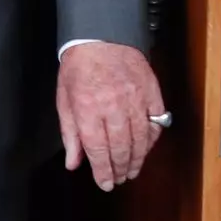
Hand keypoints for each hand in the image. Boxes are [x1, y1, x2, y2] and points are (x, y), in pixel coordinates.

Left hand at [56, 41, 165, 189]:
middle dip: (120, 169)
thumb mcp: (64, 99)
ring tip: (131, 170)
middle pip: (121, 147)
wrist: (100, 37)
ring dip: (137, 159)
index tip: (105, 183)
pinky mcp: (151, 92)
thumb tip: (73, 162)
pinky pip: (156, 123)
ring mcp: (135, 99)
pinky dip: (152, 139)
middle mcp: (112, 105)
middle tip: (119, 179)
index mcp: (88, 107)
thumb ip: (70, 133)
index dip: (102, 171)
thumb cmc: (79, 67)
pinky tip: (145, 148)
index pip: (97, 149)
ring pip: (140, 139)